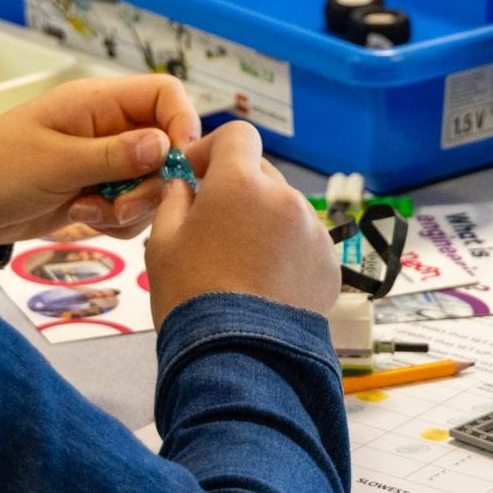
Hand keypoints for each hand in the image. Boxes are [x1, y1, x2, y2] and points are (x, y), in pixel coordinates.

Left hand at [0, 75, 200, 247]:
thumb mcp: (55, 161)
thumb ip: (113, 156)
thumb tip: (165, 145)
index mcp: (99, 103)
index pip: (166, 94)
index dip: (182, 124)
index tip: (176, 163)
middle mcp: (109, 128)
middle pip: (166, 146)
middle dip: (152, 183)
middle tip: (122, 207)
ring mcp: (105, 161)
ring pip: (152, 182)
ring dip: (132, 207)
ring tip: (88, 214)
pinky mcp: (98, 191)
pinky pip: (132, 207)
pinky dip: (117, 221)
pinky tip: (81, 219)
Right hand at [145, 122, 339, 324]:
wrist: (238, 357)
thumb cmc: (191, 297)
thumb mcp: (162, 243)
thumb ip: (173, 201)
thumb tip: (183, 185)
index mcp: (240, 182)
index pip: (236, 135)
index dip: (213, 150)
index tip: (197, 174)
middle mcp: (284, 197)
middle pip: (261, 173)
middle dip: (238, 190)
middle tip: (215, 226)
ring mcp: (312, 231)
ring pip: (284, 210)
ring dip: (265, 223)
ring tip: (242, 264)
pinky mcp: (330, 264)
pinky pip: (304, 244)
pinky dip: (287, 253)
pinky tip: (266, 284)